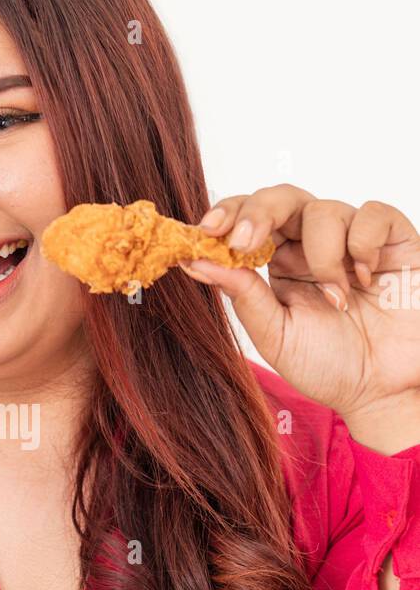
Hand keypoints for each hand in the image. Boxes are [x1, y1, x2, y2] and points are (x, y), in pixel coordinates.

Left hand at [181, 185, 419, 435]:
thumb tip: (196, 261)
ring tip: (336, 299)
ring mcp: (353, 241)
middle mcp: (313, 246)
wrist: (385, 392)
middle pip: (282, 198)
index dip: (229, 215)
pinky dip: (364, 242)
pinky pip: (373, 214)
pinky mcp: (394, 241)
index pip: (250, 221)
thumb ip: (243, 296)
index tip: (207, 229)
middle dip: (258, 212)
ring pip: (324, 210)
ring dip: (322, 255)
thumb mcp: (277, 336)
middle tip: (245, 242)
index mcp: (280, 264)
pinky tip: (366, 278)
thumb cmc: (332, 367)